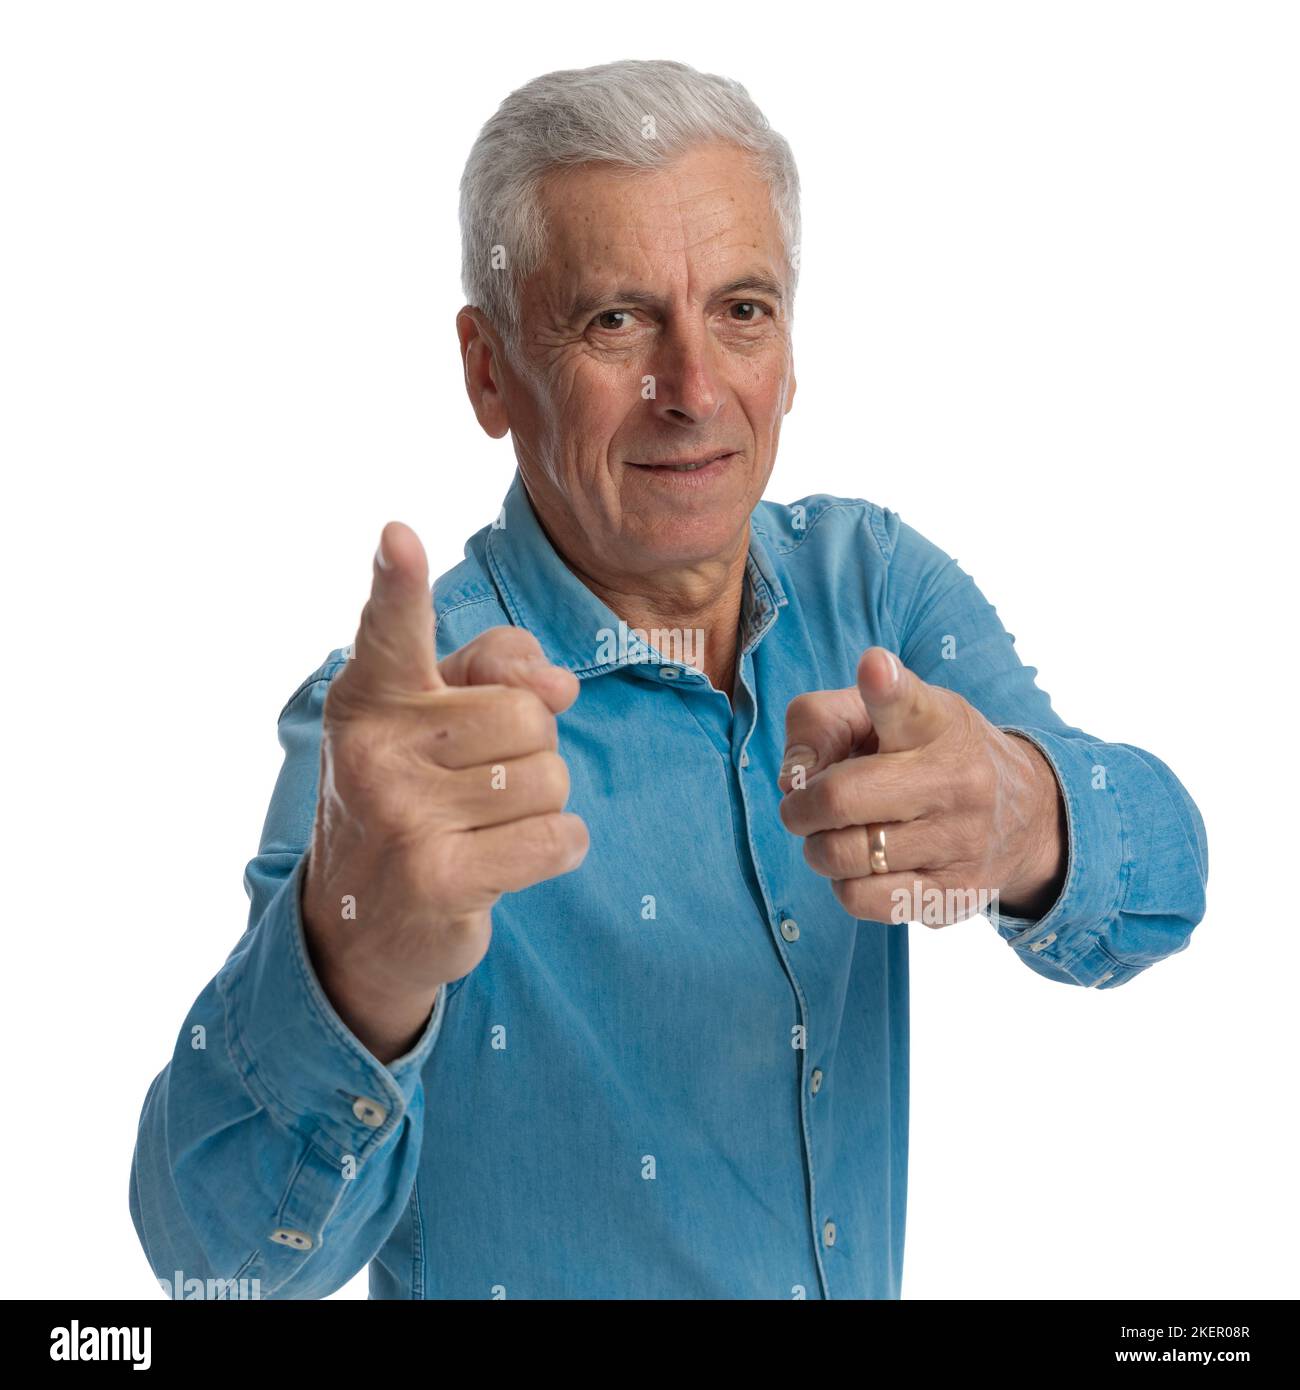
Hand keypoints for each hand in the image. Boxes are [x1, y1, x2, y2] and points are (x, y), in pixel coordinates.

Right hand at [301, 521, 589, 1060]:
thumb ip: (497, 670)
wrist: (359, 922)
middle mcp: (377, 748)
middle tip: (477, 784)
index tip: (397, 535)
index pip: (391, 629)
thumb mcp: (436, 721)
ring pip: (550, 777)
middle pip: (528, 715)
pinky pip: (560, 837)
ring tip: (482, 825)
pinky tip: (507, 861)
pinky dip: (556, 849)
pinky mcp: (439, 879)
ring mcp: (403, 814)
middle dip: (529, 749)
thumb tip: (560, 686)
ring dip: (538, 805)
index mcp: (371, 697)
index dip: (398, 582)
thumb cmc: (414, 796)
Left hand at [777, 647, 1064, 926]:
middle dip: (801, 807)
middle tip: (804, 807)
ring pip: (842, 856)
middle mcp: (953, 779)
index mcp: (934, 721)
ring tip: (839, 835)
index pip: (907, 702)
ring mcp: (958, 841)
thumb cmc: (927, 753)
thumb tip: (790, 780)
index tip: (875, 668)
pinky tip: (864, 868)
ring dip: (820, 848)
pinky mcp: (953, 895)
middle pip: (840, 798)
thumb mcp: (885, 714)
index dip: (885, 687)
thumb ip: (821, 724)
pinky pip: (863, 900)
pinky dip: (845, 885)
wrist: (1027, 816)